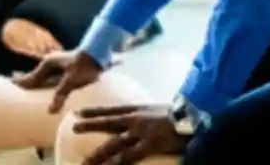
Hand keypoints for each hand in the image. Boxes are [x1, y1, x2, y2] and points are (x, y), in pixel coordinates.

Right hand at [12, 49, 103, 113]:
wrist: (98, 53)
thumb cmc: (85, 66)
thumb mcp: (72, 81)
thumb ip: (61, 94)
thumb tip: (50, 111)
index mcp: (48, 64)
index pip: (32, 77)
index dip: (21, 83)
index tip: (9, 85)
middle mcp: (51, 62)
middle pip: (35, 76)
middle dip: (26, 82)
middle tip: (13, 86)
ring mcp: (57, 64)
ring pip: (43, 76)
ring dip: (36, 82)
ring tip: (26, 89)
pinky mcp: (64, 67)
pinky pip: (50, 77)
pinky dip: (45, 82)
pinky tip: (45, 88)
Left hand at [73, 104, 189, 163]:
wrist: (196, 118)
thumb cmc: (180, 116)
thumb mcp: (158, 111)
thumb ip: (145, 116)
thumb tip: (137, 122)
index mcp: (137, 110)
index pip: (111, 109)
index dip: (94, 111)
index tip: (77, 112)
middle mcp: (136, 119)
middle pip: (108, 122)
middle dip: (90, 124)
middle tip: (73, 126)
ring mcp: (142, 132)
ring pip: (115, 145)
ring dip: (99, 155)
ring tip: (86, 162)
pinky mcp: (150, 145)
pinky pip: (129, 157)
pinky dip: (118, 164)